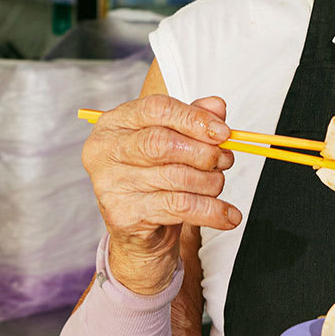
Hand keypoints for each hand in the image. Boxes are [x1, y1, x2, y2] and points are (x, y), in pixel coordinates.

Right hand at [82, 94, 236, 295]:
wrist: (141, 228)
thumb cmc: (156, 176)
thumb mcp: (175, 141)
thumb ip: (194, 119)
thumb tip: (216, 106)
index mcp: (115, 122)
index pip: (157, 109)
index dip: (195, 119)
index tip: (223, 132)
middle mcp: (106, 150)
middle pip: (162, 143)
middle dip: (204, 153)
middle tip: (225, 160)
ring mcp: (110, 184)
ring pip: (176, 177)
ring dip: (211, 182)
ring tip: (218, 184)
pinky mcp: (123, 214)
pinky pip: (180, 207)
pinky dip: (213, 211)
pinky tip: (229, 215)